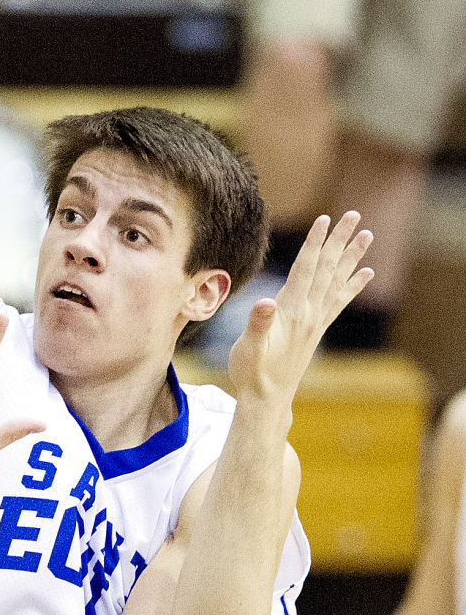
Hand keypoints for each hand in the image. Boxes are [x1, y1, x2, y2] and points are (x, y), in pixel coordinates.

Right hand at [228, 212, 373, 407]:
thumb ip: (257, 324)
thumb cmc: (252, 372)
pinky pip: (339, 301)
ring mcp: (316, 321)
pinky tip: (366, 273)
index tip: (325, 219)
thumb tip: (265, 302)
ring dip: (352, 257)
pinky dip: (353, 285)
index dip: (315, 243)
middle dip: (340, 241)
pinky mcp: (317, 329)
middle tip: (354, 215)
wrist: (267, 399)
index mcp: (293, 311)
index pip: (307, 269)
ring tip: (367, 235)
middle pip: (327, 268)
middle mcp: (310, 313)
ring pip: (337, 280)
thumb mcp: (248, 347)